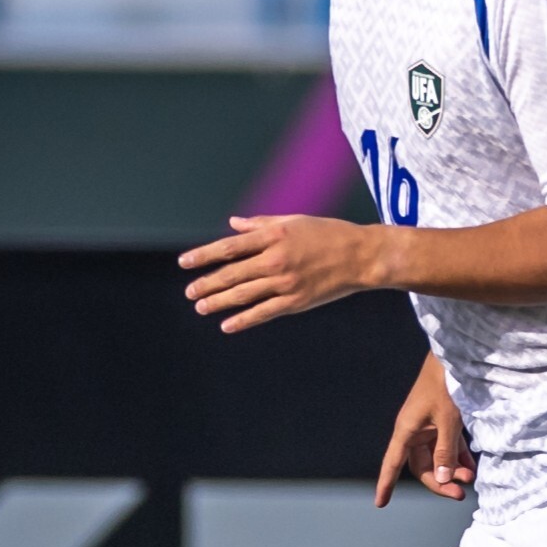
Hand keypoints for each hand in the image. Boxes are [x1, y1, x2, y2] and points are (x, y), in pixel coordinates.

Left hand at [179, 214, 386, 332]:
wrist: (362, 256)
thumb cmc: (328, 234)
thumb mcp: (294, 221)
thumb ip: (260, 225)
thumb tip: (233, 224)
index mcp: (274, 236)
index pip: (230, 247)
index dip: (204, 255)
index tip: (185, 263)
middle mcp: (276, 259)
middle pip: (232, 273)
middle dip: (207, 283)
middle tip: (189, 292)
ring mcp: (286, 282)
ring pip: (243, 294)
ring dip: (218, 302)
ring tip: (200, 307)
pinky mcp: (296, 301)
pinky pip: (264, 312)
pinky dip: (243, 320)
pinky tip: (226, 325)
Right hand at [375, 374, 475, 506]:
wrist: (453, 360)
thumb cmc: (445, 386)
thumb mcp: (448, 420)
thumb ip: (445, 451)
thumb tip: (444, 477)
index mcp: (406, 431)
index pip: (392, 464)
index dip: (386, 484)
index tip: (381, 504)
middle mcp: (414, 432)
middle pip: (421, 466)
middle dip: (440, 481)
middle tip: (459, 494)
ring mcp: (428, 427)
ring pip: (437, 457)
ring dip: (452, 470)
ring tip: (471, 479)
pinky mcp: (442, 421)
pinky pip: (447, 445)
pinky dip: (458, 456)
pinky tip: (471, 466)